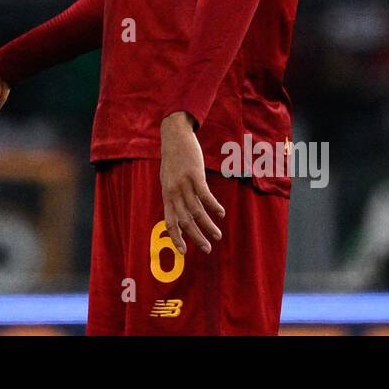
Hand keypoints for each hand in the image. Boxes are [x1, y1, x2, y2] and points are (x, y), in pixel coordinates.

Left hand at [159, 112, 224, 254]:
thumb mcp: (168, 179)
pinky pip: (204, 195)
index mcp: (167, 194)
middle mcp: (173, 192)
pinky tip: (221, 213)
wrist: (174, 136)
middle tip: (207, 249)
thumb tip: (180, 211)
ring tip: (218, 235)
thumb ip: (173, 195)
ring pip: (196, 211)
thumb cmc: (173, 159)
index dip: (176, 237)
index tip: (184, 251)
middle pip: (185, 220)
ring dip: (208, 225)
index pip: (169, 221)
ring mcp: (183, 184)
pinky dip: (213, 205)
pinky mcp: (194, 175)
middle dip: (196, 237)